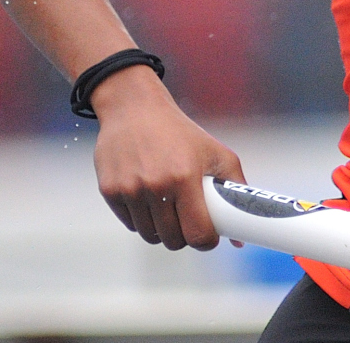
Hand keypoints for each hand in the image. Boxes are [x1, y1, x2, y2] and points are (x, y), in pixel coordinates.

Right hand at [88, 65, 245, 250]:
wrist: (134, 108)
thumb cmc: (180, 133)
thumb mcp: (215, 152)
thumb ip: (234, 190)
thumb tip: (239, 238)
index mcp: (185, 176)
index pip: (198, 233)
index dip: (206, 241)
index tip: (209, 236)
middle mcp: (156, 185)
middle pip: (174, 240)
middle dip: (185, 236)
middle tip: (188, 221)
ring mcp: (130, 189)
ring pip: (150, 235)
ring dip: (162, 230)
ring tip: (169, 209)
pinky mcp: (110, 190)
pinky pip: (131, 224)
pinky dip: (141, 219)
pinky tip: (148, 199)